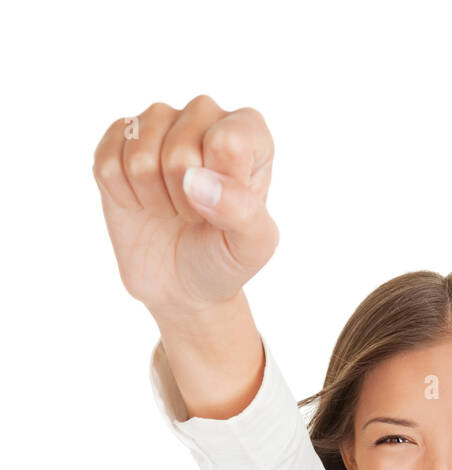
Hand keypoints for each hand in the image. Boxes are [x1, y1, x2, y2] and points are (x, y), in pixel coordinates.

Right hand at [92, 94, 279, 316]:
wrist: (182, 281)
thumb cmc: (224, 256)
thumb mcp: (252, 246)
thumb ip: (242, 211)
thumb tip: (196, 180)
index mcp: (247, 130)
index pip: (227, 143)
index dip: (218, 190)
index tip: (224, 209)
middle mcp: (203, 114)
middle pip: (179, 152)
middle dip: (184, 200)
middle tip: (195, 214)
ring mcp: (158, 121)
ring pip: (139, 157)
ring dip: (154, 199)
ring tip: (171, 207)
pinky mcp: (118, 137)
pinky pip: (107, 163)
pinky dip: (124, 197)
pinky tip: (142, 201)